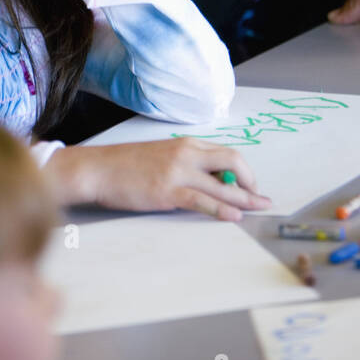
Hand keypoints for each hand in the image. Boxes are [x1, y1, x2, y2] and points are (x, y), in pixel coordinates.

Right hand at [64, 138, 271, 218]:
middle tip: (261, 198)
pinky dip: (222, 208)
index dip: (244, 169)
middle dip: (251, 181)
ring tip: (258, 209)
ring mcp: (178, 171)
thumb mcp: (161, 156)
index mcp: (185, 143)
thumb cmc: (126, 165)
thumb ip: (186, 164)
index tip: (250, 185)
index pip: (225, 152)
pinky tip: (234, 216)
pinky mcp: (168, 191)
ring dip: (245, 198)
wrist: (98, 169)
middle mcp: (186, 153)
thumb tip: (211, 181)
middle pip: (232, 161)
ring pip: (222, 184)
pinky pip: (202, 200)